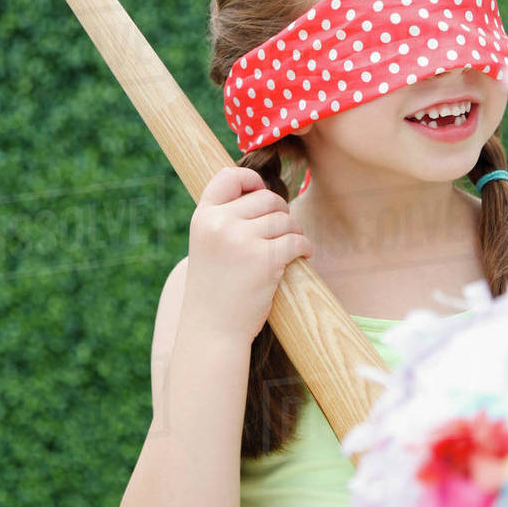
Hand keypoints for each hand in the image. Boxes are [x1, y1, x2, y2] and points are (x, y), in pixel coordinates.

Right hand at [183, 166, 313, 345]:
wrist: (211, 331)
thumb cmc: (213, 288)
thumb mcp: (206, 244)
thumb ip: (224, 217)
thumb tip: (261, 191)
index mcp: (203, 217)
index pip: (229, 176)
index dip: (251, 179)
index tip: (261, 192)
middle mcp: (220, 224)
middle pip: (267, 198)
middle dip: (280, 212)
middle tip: (280, 231)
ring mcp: (242, 240)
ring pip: (285, 220)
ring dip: (294, 232)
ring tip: (289, 247)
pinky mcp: (266, 260)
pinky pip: (296, 240)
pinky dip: (304, 247)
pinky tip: (302, 255)